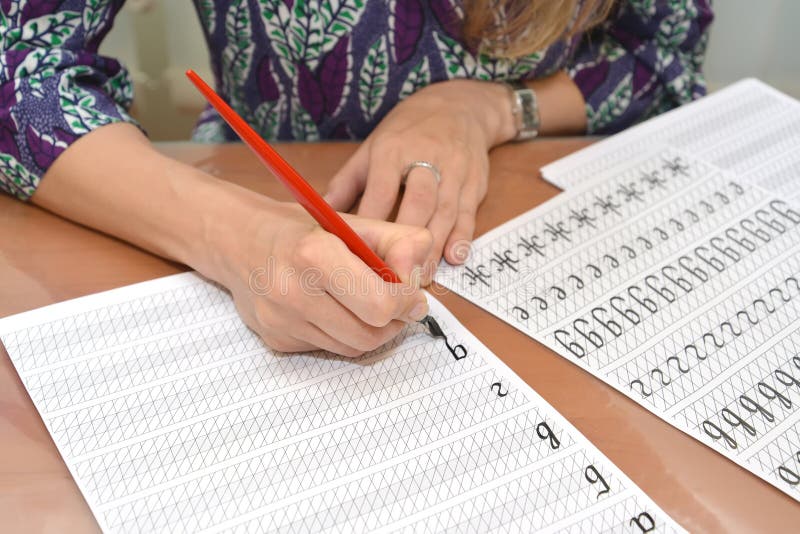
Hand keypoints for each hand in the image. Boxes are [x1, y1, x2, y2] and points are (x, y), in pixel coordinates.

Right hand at [208, 196, 432, 356]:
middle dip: (394, 321)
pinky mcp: (276, 340)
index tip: (414, 295)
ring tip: (368, 305)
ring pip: (353, 347)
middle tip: (398, 304)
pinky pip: (328, 349)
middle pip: (370, 333)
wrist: (237, 242)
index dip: (407, 302)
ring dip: (372, 330)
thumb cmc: (302, 231)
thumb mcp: (354, 222)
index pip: (379, 303)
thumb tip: (420, 280)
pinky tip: (334, 310)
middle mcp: (292, 291)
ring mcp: (281, 320)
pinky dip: (343, 334)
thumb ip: (399, 242)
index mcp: (315, 254)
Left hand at [325, 79, 514, 268]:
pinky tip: (453, 258)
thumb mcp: (372, 148)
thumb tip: (319, 217)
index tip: (360, 256)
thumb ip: (346, 183)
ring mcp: (454, 171)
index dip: (371, 225)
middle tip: (394, 277)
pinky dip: (462, 237)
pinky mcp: (475, 182)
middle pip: (417, 204)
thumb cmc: (407, 132)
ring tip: (421, 279)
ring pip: (444, 213)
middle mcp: (426, 158)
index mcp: (392, 150)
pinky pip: (469, 213)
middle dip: (406, 243)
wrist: (459, 106)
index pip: (381, 191)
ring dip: (433, 249)